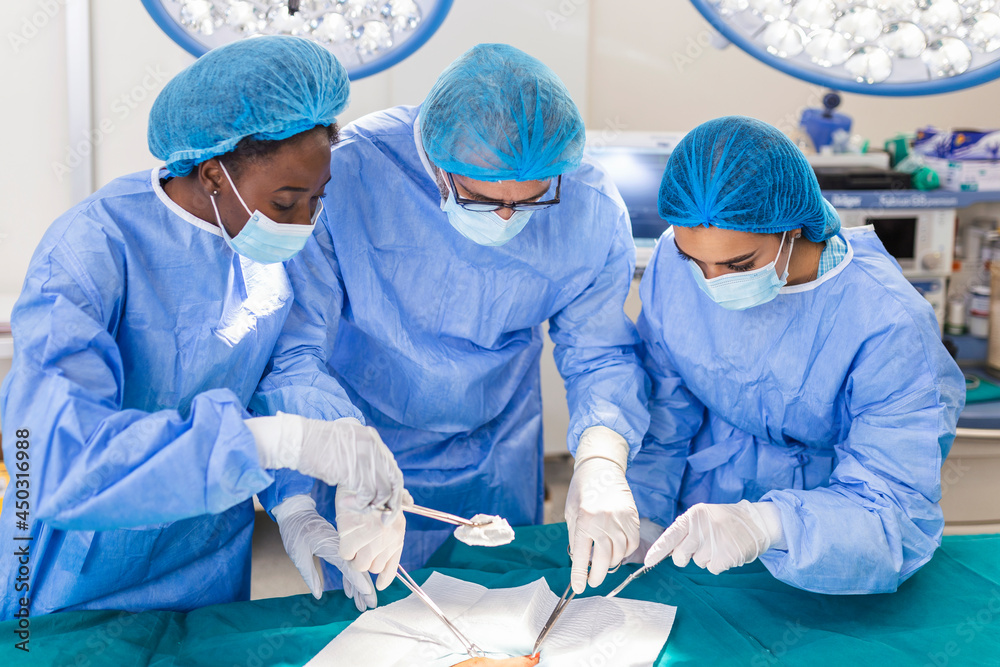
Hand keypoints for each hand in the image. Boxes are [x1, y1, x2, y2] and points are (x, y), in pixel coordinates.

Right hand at [251, 413, 405, 516]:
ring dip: (370, 506)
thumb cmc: (315, 449)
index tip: (396, 505)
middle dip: (392, 503)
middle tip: (385, 519)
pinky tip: (345, 503)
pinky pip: (368, 496)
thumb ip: (364, 463)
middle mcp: (374, 446)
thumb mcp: (346, 450)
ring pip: (383, 491)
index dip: (397, 489)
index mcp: (372, 439)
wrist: (297, 441)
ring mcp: (366, 457)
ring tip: (353, 506)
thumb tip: (378, 488)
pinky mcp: (356, 469)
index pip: (393, 468)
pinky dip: (360, 505)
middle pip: (395, 480)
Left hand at [272, 494, 376, 610]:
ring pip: (354, 569)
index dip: (359, 581)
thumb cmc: (295, 531)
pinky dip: (349, 579)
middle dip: (365, 588)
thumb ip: (309, 574)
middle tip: (372, 605)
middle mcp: (340, 547)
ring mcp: (340, 548)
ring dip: (358, 587)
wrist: (296, 512)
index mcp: (332, 547)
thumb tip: (318, 595)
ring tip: (363, 604)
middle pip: (357, 569)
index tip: (368, 593)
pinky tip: (350, 592)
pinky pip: (347, 566)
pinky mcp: (337, 549)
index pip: (349, 566)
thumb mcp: (298, 554)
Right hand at [336, 488, 408, 590]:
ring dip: (353, 555)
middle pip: (373, 567)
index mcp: (399, 530)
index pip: (392, 565)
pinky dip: (343, 547)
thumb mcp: (390, 500)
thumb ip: (395, 515)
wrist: (360, 470)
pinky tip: (345, 535)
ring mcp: (371, 535)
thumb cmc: (373, 486)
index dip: (384, 576)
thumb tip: (404, 513)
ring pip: (359, 564)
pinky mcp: (353, 533)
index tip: (379, 584)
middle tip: (358, 546)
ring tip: (351, 539)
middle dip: (363, 559)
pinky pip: (346, 554)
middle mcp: (389, 536)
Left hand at [565, 427, 639, 593]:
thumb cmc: (582, 490)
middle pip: (602, 558)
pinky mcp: (632, 516)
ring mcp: (620, 518)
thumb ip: (576, 536)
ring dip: (610, 561)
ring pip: (618, 553)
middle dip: (597, 575)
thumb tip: (581, 560)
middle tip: (593, 581)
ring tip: (603, 561)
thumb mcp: (571, 512)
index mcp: (584, 519)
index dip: (579, 575)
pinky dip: (624, 551)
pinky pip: (631, 543)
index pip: (581, 555)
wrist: (601, 467)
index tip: (578, 588)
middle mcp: (603, 520)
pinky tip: (617, 549)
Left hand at [643, 500, 784, 574]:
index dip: (658, 550)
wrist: (756, 522)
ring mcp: (714, 543)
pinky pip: (712, 569)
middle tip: (702, 546)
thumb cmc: (724, 521)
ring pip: (698, 563)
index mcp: (693, 516)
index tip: (648, 561)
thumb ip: (685, 530)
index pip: (670, 535)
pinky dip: (719, 564)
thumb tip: (669, 550)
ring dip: (707, 558)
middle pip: (680, 556)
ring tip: (720, 544)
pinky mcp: (726, 556)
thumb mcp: (702, 516)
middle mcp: (701, 529)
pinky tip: (728, 551)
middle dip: (685, 557)